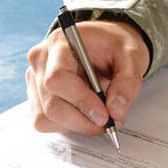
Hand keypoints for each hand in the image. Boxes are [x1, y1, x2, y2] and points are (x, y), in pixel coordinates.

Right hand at [25, 19, 150, 135]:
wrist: (106, 43)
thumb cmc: (115, 45)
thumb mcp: (132, 55)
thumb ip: (128, 82)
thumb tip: (115, 111)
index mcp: (61, 43)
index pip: (58, 78)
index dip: (81, 101)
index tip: (104, 115)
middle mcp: (41, 60)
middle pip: (51, 104)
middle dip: (83, 121)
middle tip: (108, 122)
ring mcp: (35, 79)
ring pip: (47, 118)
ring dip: (77, 123)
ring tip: (99, 110)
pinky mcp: (36, 96)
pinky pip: (46, 122)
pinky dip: (69, 124)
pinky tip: (84, 111)